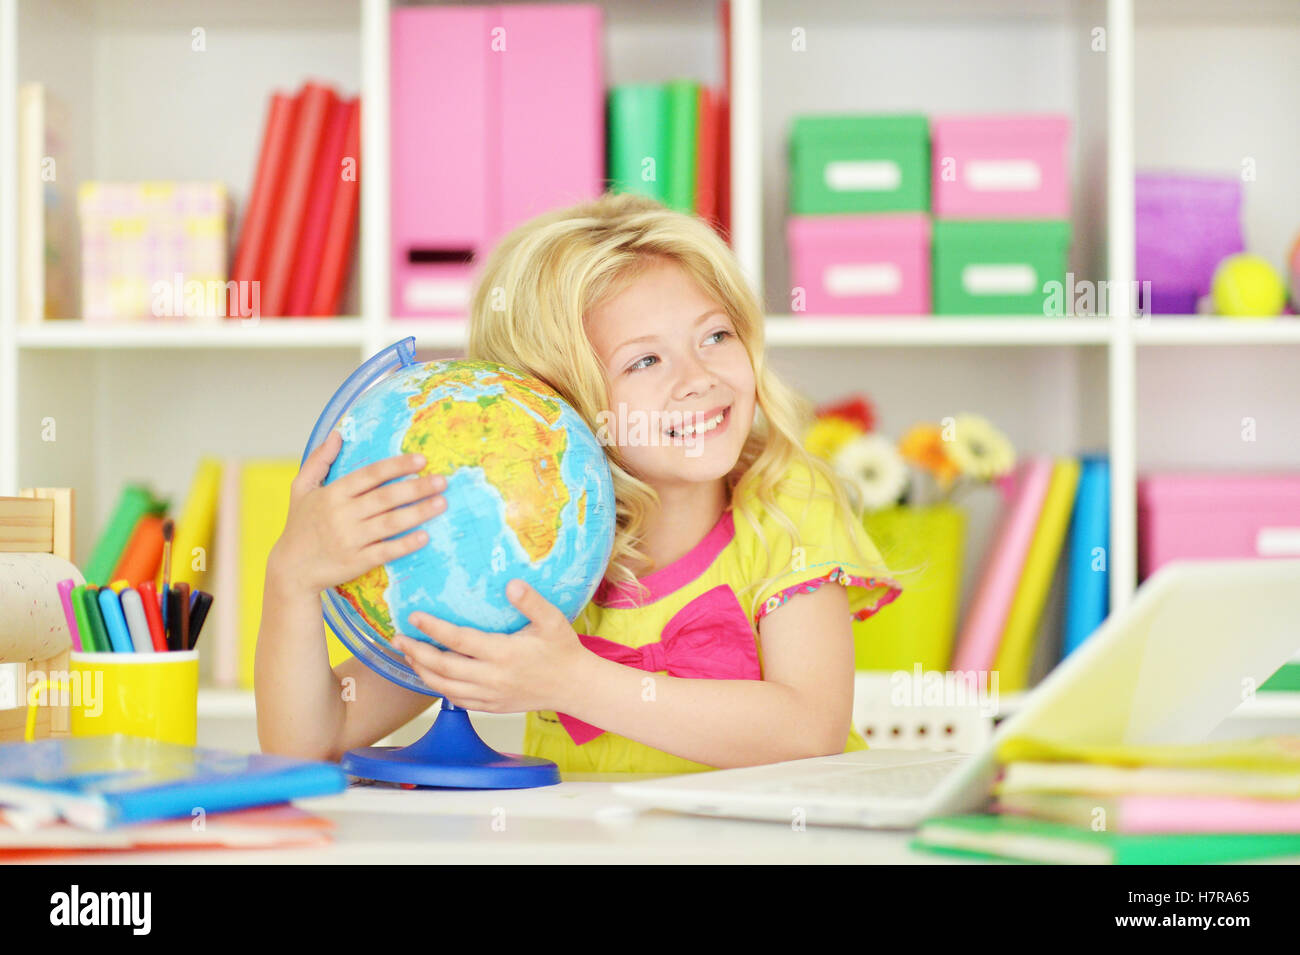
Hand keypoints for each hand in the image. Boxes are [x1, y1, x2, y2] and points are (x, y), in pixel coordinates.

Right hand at [269, 429, 446, 597]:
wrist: (291, 569)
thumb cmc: (299, 525)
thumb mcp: (301, 488)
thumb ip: (319, 460)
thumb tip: (337, 433)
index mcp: (333, 494)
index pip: (370, 474)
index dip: (396, 466)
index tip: (421, 460)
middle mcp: (342, 514)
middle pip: (386, 497)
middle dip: (416, 488)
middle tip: (442, 481)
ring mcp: (350, 539)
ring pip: (390, 523)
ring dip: (418, 513)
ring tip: (442, 503)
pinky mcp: (356, 561)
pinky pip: (385, 551)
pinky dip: (405, 544)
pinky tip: (424, 536)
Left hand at [392, 579, 586, 713]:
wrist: (574, 686)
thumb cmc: (563, 651)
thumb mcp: (553, 621)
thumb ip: (531, 601)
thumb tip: (511, 584)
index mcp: (504, 654)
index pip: (459, 640)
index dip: (433, 628)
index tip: (414, 616)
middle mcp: (492, 678)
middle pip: (442, 667)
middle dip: (416, 652)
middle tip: (398, 638)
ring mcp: (490, 695)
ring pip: (444, 687)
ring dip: (421, 671)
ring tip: (407, 654)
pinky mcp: (491, 706)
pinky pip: (456, 700)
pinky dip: (438, 687)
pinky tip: (430, 675)